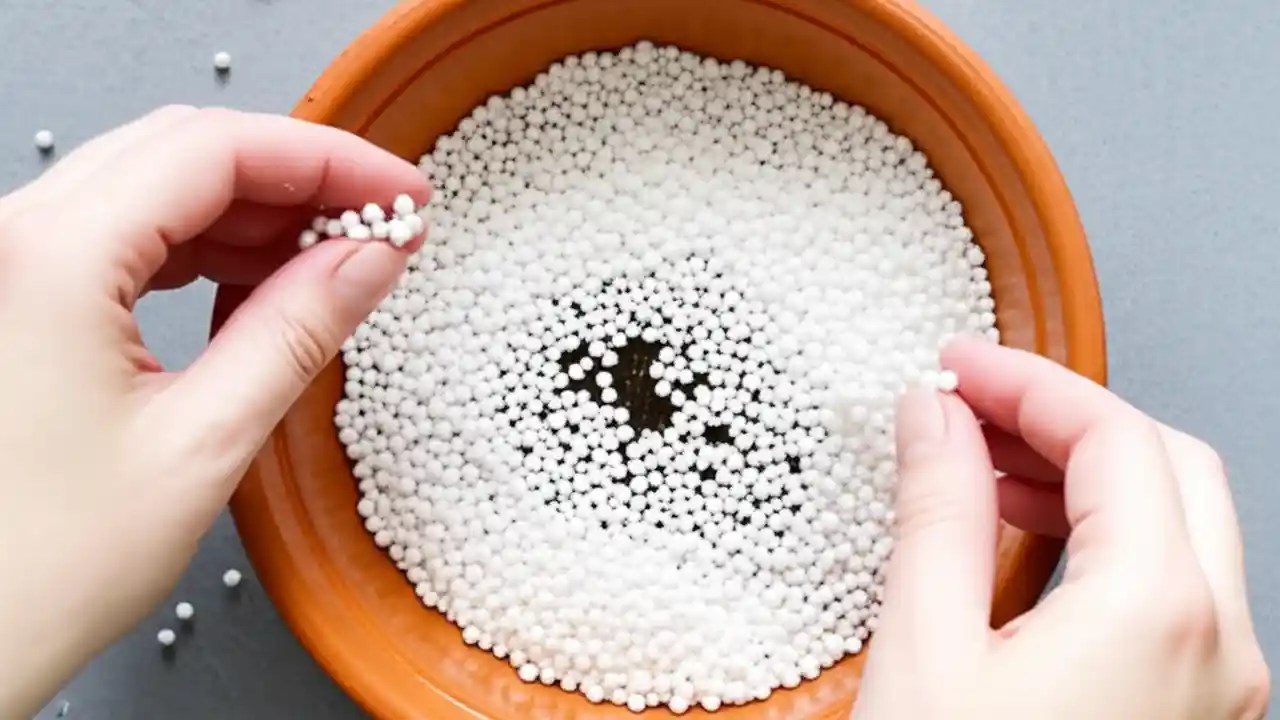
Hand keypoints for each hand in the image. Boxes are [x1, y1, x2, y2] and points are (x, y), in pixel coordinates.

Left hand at [0, 106, 426, 715]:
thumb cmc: (38, 567)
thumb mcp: (203, 443)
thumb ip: (296, 332)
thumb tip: (369, 257)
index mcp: (49, 259)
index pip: (216, 152)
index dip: (328, 161)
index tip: (399, 192)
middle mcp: (15, 241)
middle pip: (184, 153)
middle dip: (297, 180)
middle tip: (381, 221)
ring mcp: (11, 265)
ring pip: (156, 188)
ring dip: (255, 214)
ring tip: (335, 261)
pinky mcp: (20, 298)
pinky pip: (127, 237)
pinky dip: (205, 247)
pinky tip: (262, 284)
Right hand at [852, 340, 1268, 718]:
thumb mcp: (923, 653)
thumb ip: (937, 516)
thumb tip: (935, 418)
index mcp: (1157, 613)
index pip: (1112, 436)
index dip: (1024, 382)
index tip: (956, 367)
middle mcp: (1219, 648)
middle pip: (1168, 466)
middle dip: (1063, 420)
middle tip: (972, 405)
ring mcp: (1219, 690)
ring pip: (1180, 529)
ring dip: (1086, 478)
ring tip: (984, 468)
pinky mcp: (1194, 718)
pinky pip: (1174, 596)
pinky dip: (1105, 544)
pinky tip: (1029, 542)